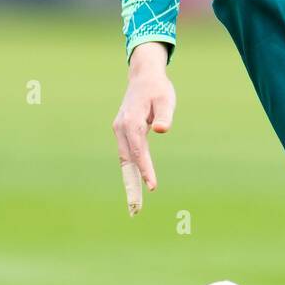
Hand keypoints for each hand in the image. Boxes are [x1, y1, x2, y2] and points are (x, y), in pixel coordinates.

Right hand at [113, 42, 175, 214]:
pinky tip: (134, 184)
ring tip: (135, 203)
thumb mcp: (165, 98)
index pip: (139, 152)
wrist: (144, 76)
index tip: (152, 187)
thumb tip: (163, 130)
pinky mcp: (121, 131)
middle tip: (136, 209)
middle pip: (127, 161)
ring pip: (124, 160)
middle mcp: (121, 128)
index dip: (145, 170)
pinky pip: (125, 154)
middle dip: (131, 184)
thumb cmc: (158, 88)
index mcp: (132, 122)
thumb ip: (165, 114)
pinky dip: (129, 170)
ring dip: (129, 180)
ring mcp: (119, 129)